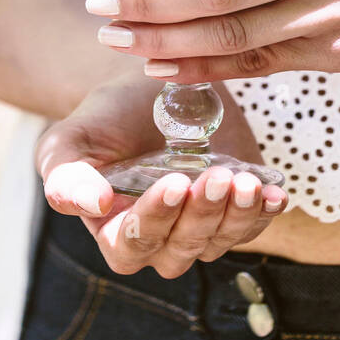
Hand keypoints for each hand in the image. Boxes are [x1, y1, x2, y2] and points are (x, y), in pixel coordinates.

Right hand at [36, 73, 285, 277]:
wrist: (144, 92)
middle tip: (213, 176)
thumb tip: (93, 205)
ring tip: (246, 182)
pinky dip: (264, 212)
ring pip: (219, 241)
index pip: (133, 244)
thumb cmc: (102, 120)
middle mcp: (161, 240)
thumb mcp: (69, 140)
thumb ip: (65, 175)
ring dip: (236, 216)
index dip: (154, 219)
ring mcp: (201, 228)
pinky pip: (251, 226)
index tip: (172, 183)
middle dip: (201, 215)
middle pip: (181, 248)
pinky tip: (273, 193)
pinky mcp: (234, 210)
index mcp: (115, 232)